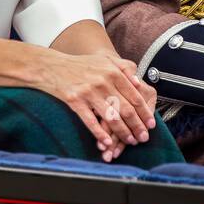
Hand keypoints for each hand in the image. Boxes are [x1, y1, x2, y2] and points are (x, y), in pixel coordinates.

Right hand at [34, 50, 156, 161]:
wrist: (52, 67)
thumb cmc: (81, 65)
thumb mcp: (105, 60)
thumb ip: (124, 68)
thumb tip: (139, 83)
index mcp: (113, 72)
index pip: (135, 96)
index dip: (145, 112)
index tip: (151, 124)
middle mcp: (103, 82)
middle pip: (126, 109)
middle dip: (137, 126)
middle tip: (144, 138)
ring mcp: (88, 92)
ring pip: (111, 118)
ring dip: (122, 133)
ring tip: (129, 141)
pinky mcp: (75, 102)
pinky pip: (90, 122)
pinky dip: (100, 134)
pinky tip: (107, 142)